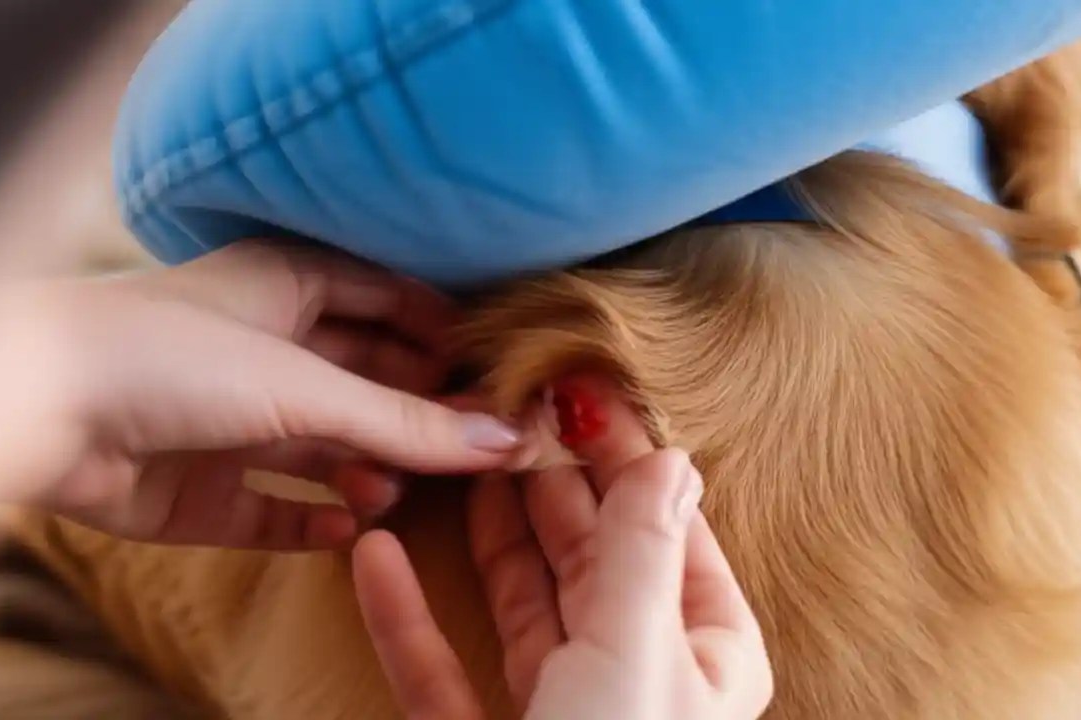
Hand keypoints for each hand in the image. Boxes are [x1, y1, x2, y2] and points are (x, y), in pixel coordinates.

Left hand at [0, 241, 519, 548]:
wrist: (37, 409)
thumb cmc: (168, 354)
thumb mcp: (305, 385)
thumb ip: (405, 422)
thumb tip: (504, 440)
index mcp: (286, 286)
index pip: (386, 300)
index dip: (438, 331)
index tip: (490, 372)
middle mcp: (260, 348)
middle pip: (361, 380)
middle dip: (409, 414)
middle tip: (465, 450)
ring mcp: (228, 420)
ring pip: (321, 448)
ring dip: (362, 470)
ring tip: (387, 489)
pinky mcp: (198, 487)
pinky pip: (272, 507)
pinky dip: (311, 519)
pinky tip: (343, 525)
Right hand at [353, 381, 773, 719]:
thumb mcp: (634, 654)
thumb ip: (639, 549)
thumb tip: (667, 453)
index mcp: (702, 655)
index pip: (664, 529)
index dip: (621, 457)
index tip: (577, 391)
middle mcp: (635, 680)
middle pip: (585, 557)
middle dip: (545, 484)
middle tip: (503, 413)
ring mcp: (554, 716)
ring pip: (517, 602)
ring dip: (481, 531)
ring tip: (449, 460)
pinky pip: (441, 670)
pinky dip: (408, 614)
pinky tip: (379, 555)